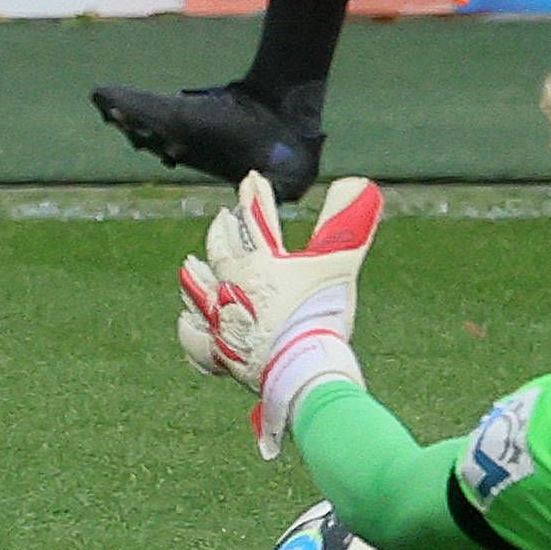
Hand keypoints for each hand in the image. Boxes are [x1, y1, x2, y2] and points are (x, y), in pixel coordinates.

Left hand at [179, 172, 384, 457]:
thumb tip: (363, 181)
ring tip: (190, 263)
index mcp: (259, 263)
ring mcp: (222, 322)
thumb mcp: (339, 264)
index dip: (255, 197)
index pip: (256, 221)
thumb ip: (347, 223)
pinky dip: (191, 328)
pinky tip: (187, 322)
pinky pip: (197, 339)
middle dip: (224, 232)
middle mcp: (233, 289)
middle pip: (222, 253)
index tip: (251, 179)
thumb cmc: (320, 315)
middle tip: (223, 218)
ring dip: (197, 275)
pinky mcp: (220, 354)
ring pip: (200, 292)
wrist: (301, 370)